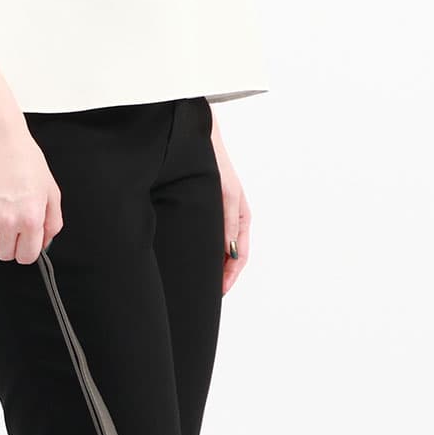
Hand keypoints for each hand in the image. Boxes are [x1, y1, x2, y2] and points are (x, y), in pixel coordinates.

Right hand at [0, 65, 63, 264]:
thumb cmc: (23, 159)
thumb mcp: (51, 190)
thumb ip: (52, 222)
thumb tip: (45, 243)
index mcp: (31, 217)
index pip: (27, 256)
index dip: (26, 249)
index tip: (23, 240)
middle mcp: (9, 221)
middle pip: (7, 255)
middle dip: (10, 244)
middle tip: (9, 224)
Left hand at [209, 107, 251, 293]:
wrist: (199, 140)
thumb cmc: (216, 163)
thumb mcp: (225, 194)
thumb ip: (229, 223)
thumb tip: (231, 252)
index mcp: (241, 216)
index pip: (240, 256)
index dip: (230, 276)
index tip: (219, 292)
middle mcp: (231, 219)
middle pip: (230, 257)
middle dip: (221, 276)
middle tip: (207, 294)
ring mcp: (219, 216)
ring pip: (219, 250)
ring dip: (213, 266)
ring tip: (199, 282)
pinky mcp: (207, 213)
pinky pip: (209, 239)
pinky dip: (204, 253)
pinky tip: (192, 260)